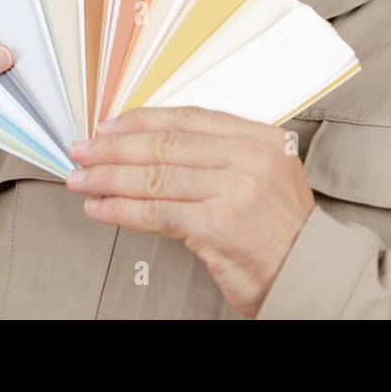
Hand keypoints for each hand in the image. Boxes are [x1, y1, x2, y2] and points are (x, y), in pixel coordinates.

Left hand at [65, 106, 313, 317]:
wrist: (309, 272)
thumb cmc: (280, 229)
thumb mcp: (263, 175)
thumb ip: (221, 155)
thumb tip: (151, 146)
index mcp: (261, 137)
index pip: (189, 119)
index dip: (142, 121)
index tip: (109, 126)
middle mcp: (251, 157)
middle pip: (167, 144)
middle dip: (115, 147)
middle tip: (83, 150)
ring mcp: (236, 190)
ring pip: (156, 176)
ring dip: (109, 178)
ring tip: (81, 179)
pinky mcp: (218, 224)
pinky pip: (156, 212)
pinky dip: (121, 210)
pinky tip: (99, 208)